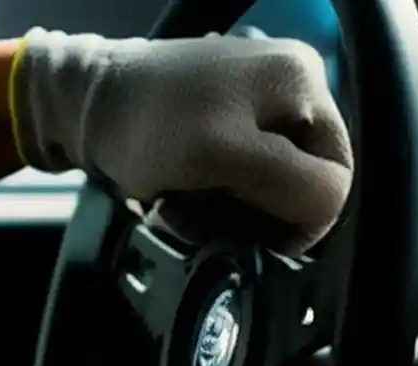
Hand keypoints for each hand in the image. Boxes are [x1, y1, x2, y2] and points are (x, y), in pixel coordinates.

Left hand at [11, 28, 351, 253]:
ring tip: (199, 206)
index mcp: (306, 81)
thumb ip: (297, 185)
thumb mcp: (227, 155)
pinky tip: (194, 196)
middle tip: (218, 215)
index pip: (339, 174)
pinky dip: (225, 197)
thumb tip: (332, 209)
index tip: (257, 232)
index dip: (305, 215)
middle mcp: (295, 86)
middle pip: (308, 181)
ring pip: (279, 185)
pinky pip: (252, 177)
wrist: (78, 107)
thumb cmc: (144, 124)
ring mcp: (263, 103)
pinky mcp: (237, 121)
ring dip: (241, 210)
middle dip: (265, 211)